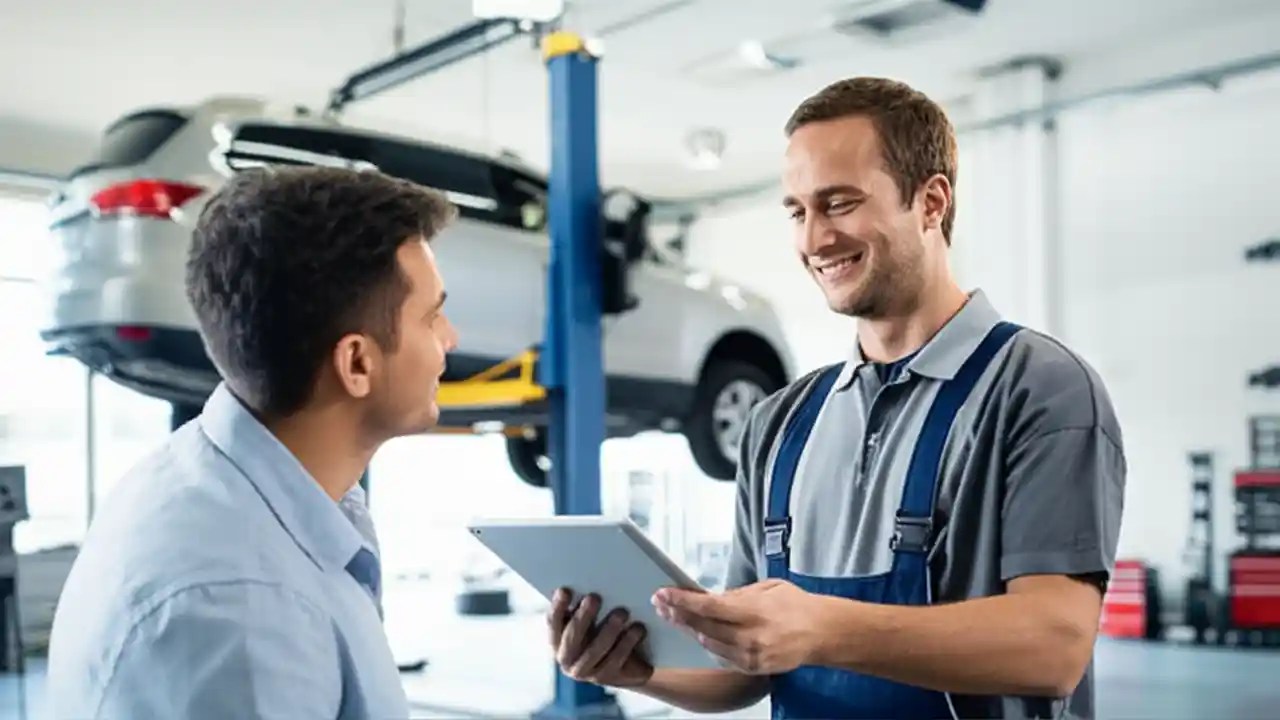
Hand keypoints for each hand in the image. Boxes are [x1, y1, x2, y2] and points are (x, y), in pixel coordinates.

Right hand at [546, 588, 653, 687]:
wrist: (628, 661)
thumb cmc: (603, 629)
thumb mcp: (590, 618)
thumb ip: (583, 605)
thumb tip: (588, 580)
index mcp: (557, 640)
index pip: (553, 623)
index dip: (557, 607)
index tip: (565, 590)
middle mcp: (567, 660)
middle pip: (572, 638)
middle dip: (583, 617)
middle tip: (594, 597)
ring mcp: (587, 672)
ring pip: (596, 651)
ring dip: (609, 630)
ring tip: (622, 612)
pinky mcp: (608, 678)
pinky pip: (617, 660)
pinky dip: (628, 643)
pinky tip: (638, 629)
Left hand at [652, 579, 822, 674]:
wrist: (823, 633)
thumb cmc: (797, 606)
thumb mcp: (768, 588)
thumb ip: (737, 594)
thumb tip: (710, 597)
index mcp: (755, 611)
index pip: (709, 606)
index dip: (682, 601)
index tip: (664, 593)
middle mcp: (751, 636)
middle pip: (703, 626)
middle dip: (678, 614)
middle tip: (660, 604)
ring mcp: (751, 655)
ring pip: (708, 643)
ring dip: (688, 630)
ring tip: (673, 617)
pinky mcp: (753, 668)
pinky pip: (721, 657)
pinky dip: (708, 644)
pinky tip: (697, 633)